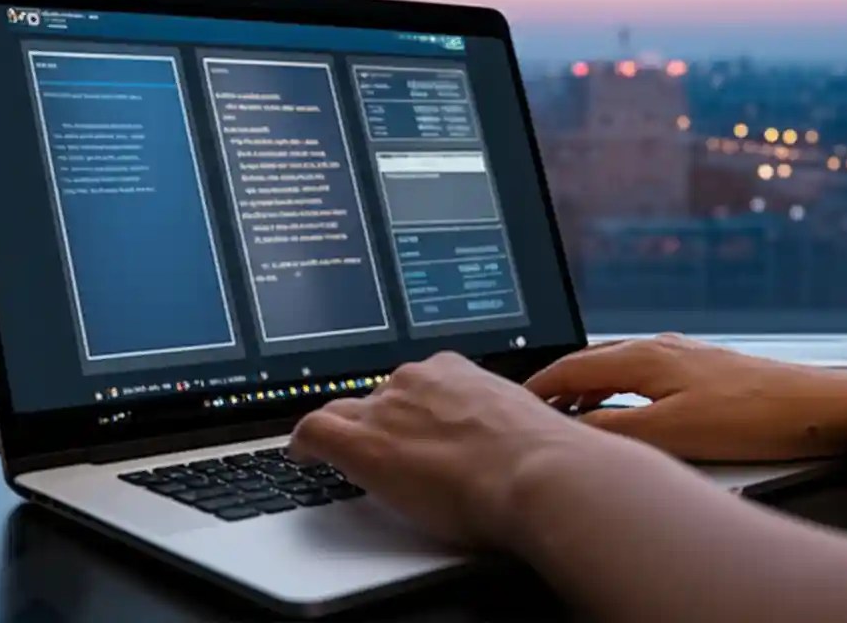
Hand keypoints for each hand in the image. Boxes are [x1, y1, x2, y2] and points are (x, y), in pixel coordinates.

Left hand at [289, 352, 590, 548]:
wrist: (538, 474)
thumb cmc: (544, 459)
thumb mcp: (524, 426)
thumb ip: (501, 425)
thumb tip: (510, 444)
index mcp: (456, 371)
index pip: (414, 384)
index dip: (406, 409)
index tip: (407, 426)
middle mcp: (416, 380)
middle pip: (376, 398)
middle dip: (377, 423)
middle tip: (386, 454)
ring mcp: (386, 409)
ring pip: (343, 412)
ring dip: (345, 435)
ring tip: (342, 458)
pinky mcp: (362, 442)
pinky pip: (313, 431)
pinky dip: (303, 443)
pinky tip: (302, 456)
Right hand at [525, 334, 846, 461]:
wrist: (817, 408)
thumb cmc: (752, 418)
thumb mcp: (671, 434)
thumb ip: (615, 431)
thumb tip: (576, 429)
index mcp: (644, 357)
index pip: (572, 367)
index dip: (539, 386)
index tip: (516, 401)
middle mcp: (661, 348)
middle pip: (592, 362)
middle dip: (561, 385)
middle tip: (537, 411)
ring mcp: (684, 356)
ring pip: (619, 368)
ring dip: (592, 389)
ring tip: (576, 414)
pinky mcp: (705, 370)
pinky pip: (645, 375)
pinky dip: (622, 391)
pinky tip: (631, 410)